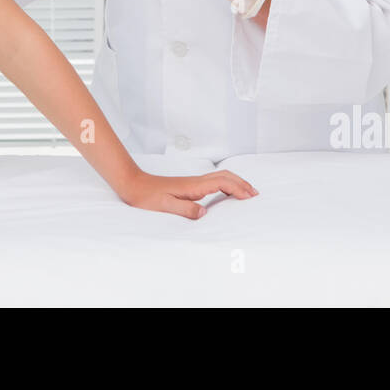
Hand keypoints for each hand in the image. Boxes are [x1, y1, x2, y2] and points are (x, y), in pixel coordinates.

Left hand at [119, 170, 258, 218]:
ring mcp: (192, 182)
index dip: (238, 188)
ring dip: (235, 182)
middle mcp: (195, 182)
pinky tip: (226, 193)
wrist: (134, 185)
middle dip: (242, 183)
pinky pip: (212, 182)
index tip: (251, 196)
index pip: (222, 183)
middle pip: (225, 176)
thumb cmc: (147, 197)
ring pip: (220, 177)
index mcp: (193, 186)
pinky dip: (225, 185)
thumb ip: (185, 210)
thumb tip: (204, 213)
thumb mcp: (165, 206)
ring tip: (247, 192)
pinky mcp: (188, 186)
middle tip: (256, 194)